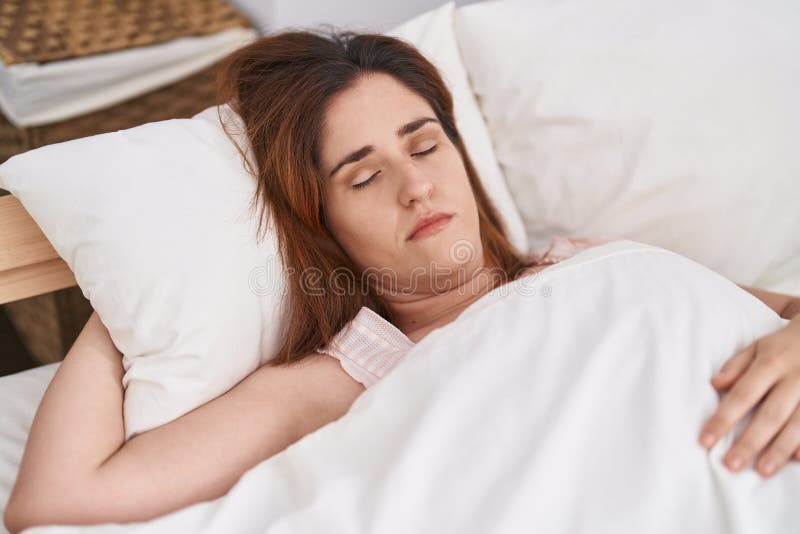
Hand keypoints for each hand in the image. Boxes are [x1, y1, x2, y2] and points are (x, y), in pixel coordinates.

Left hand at [698, 316, 799, 477]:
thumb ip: (735, 366)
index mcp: (771, 364)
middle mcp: (795, 380)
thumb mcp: (758, 346)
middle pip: (770, 415)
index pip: (742, 395)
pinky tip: (797, 462)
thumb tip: (714, 384)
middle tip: (731, 465)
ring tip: (762, 471)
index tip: (705, 441)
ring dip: (780, 450)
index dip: (723, 419)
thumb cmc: (784, 346)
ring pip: (797, 425)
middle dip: (750, 442)